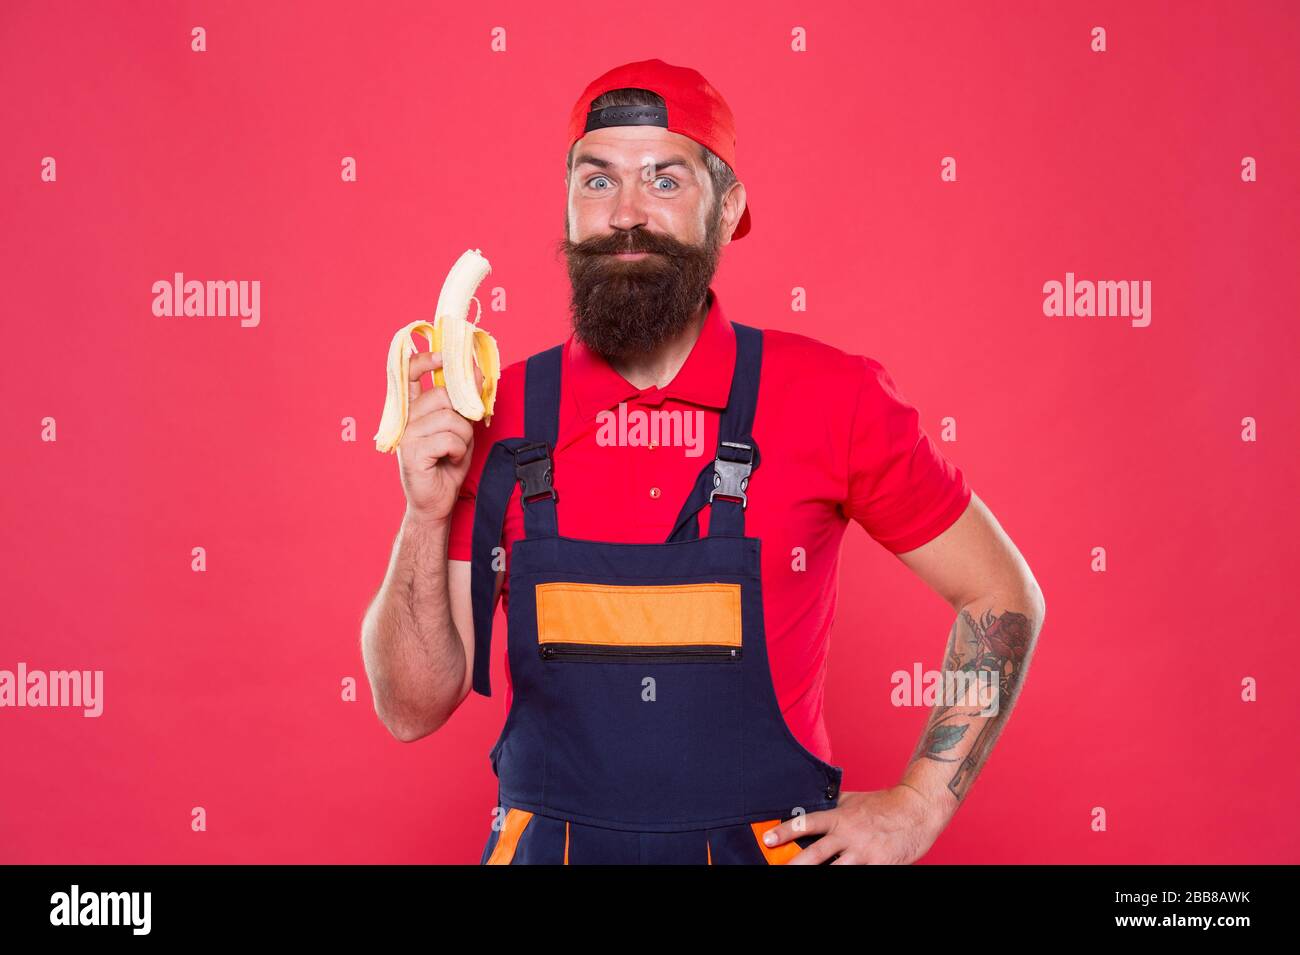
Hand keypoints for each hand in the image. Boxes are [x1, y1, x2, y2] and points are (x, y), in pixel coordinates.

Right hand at [396, 349, 484, 523]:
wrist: (437, 502)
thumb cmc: (448, 464)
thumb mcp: (461, 428)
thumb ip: (464, 402)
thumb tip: (476, 372)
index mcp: (414, 409)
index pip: (410, 372)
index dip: (426, 359)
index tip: (445, 356)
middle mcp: (406, 418)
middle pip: (441, 395)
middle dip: (463, 414)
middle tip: (462, 436)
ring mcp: (406, 435)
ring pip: (449, 417)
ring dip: (463, 437)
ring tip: (455, 452)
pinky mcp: (411, 452)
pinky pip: (447, 438)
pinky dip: (458, 450)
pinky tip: (450, 460)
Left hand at [764, 785, 947, 864]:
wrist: (916, 810)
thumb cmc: (884, 804)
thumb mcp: (854, 799)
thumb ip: (833, 804)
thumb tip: (812, 803)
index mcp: (840, 817)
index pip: (807, 823)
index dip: (785, 831)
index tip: (767, 839)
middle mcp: (849, 834)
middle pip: (815, 853)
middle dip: (794, 864)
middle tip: (777, 869)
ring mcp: (864, 852)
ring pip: (835, 870)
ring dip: (818, 875)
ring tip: (800, 880)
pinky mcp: (879, 865)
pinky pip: (858, 876)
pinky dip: (848, 879)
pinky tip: (837, 881)